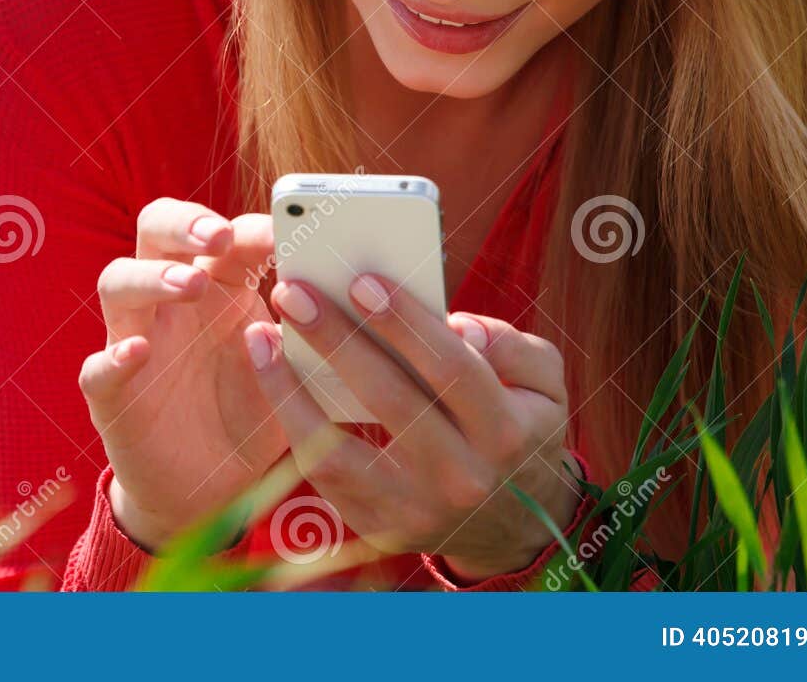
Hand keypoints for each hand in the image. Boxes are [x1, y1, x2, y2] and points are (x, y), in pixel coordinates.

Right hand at [78, 199, 287, 550]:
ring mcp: (135, 341)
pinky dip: (113, 357)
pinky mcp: (111, 394)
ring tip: (192, 287)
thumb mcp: (292, 373)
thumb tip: (332, 296)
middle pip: (155, 233)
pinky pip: (97, 368)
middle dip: (184, 224)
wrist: (214, 492)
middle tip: (219, 236)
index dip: (250, 227)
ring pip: (118, 283)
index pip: (225, 236)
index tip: (284, 231)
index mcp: (220, 286)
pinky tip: (137, 353)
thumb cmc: (252, 415)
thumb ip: (306, 336)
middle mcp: (171, 302)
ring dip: (152, 277)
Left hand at [243, 274, 578, 579]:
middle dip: (336, 340)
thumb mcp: (544, 384)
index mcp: (506, 433)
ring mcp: (413, 509)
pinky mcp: (377, 526)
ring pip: (338, 451)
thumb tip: (456, 326)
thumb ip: (510, 345)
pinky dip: (291, 420)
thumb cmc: (520, 429)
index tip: (361, 280)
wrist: (511, 525)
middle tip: (293, 291)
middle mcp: (460, 477)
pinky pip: (322, 473)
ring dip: (291, 388)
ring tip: (263, 335)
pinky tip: (270, 373)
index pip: (452, 369)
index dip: (405, 324)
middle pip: (390, 400)